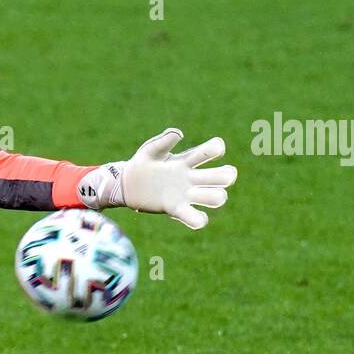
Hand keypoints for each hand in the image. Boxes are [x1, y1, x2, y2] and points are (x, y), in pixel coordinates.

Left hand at [78, 128, 236, 228]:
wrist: (126, 185)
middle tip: (214, 175)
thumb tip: (179, 134)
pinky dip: (199, 219)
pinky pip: (196, 219)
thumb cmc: (142, 165)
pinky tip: (189, 214)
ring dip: (215, 197)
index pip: (211, 152)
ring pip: (217, 198)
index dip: (217, 148)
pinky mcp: (176, 210)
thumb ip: (164, 141)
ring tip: (197, 194)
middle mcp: (192, 178)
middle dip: (227, 175)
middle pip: (223, 177)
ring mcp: (186, 195)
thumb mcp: (150, 150)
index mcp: (187, 161)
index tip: (214, 149)